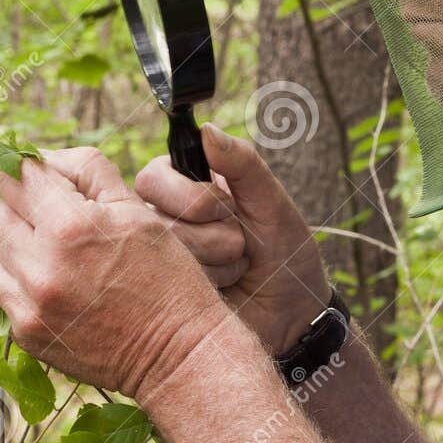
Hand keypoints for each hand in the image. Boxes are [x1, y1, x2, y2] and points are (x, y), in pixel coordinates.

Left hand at [0, 147, 232, 399]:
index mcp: (71, 226)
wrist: (176, 351)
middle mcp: (40, 266)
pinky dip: (9, 278)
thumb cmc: (165, 274)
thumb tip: (41, 157)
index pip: (20, 175)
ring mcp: (27, 305)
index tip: (48, 179)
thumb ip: (86, 172)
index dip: (36, 171)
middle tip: (49, 214)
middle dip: (19, 205)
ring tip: (39, 246)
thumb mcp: (136, 209)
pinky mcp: (23, 333)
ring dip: (4, 241)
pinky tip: (42, 279)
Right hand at [135, 124, 330, 354]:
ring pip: (158, 251)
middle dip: (206, 232)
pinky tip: (223, 289)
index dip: (186, 195)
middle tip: (239, 243)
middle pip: (151, 217)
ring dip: (211, 259)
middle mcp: (164, 220)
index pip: (153, 176)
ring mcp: (160, 260)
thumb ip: (242, 163)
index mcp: (185, 187)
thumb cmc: (283, 252)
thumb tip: (207, 129)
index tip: (222, 208)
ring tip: (237, 265)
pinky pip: (164, 284)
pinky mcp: (160, 294)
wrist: (292, 314)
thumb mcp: (271, 202)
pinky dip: (205, 284)